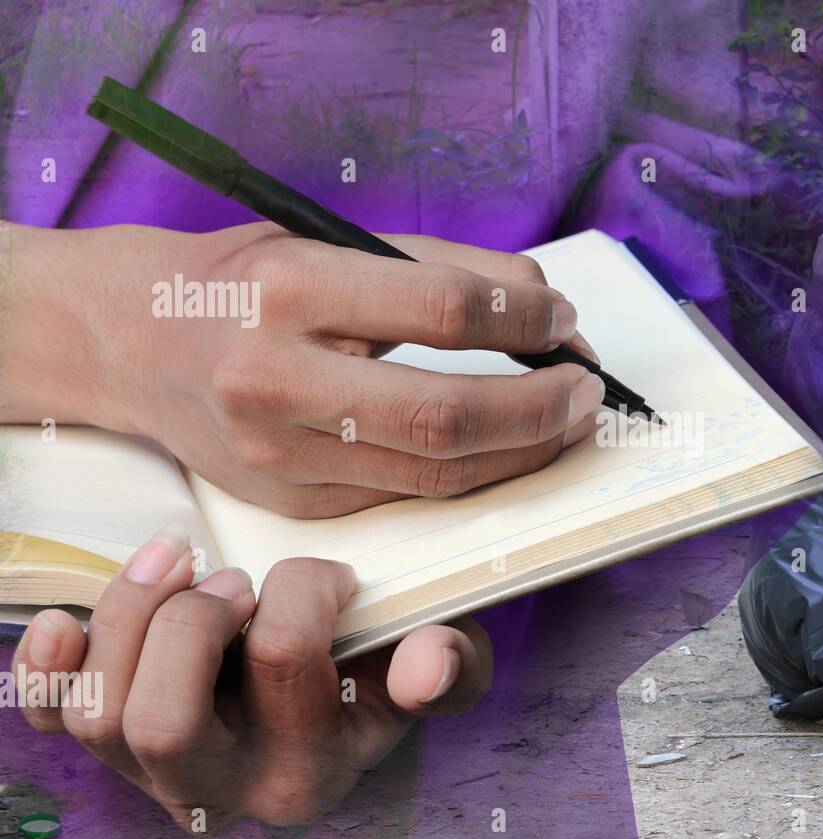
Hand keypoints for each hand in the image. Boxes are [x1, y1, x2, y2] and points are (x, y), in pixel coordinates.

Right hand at [2, 220, 603, 515]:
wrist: (130, 342)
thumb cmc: (241, 281)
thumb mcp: (327, 242)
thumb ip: (437, 270)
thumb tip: (543, 306)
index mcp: (290, 288)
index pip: (443, 310)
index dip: (524, 319)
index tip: (563, 321)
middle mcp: (277, 379)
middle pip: (447, 414)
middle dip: (541, 408)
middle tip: (586, 389)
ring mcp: (282, 456)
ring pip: (437, 474)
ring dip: (523, 451)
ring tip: (564, 421)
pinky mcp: (293, 505)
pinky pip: (409, 498)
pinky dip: (473, 475)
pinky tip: (506, 450)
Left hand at [12, 525, 490, 830]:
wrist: (341, 698)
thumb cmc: (387, 668)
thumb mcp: (444, 664)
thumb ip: (453, 664)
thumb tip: (427, 665)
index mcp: (313, 770)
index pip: (285, 663)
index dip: (303, 587)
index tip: (331, 573)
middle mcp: (226, 788)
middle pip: (164, 719)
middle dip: (192, 620)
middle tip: (235, 581)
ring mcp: (158, 773)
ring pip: (99, 714)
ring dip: (127, 618)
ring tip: (180, 568)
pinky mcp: (112, 747)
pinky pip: (50, 720)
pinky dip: (47, 669)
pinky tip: (67, 624)